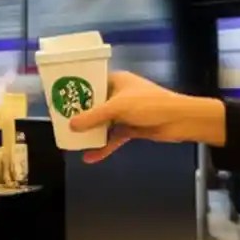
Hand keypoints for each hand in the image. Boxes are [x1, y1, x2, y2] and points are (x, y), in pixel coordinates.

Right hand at [68, 71, 226, 162]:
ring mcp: (125, 113)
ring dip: (90, 133)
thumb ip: (93, 117)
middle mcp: (118, 95)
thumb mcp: (117, 107)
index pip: (91, 83)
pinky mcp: (131, 128)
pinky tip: (90, 157)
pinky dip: (103, 147)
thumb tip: (70, 125)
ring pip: (102, 123)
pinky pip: (112, 137)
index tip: (59, 99)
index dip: (75, 91)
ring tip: (71, 141)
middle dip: (79, 115)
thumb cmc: (150, 104)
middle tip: (60, 122)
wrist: (180, 120)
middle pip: (94, 105)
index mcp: (116, 81)